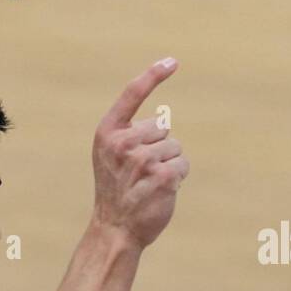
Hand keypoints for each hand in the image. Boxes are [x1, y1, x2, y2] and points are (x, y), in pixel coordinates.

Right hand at [91, 57, 188, 248]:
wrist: (114, 229)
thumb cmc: (116, 191)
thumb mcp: (112, 157)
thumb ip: (131, 134)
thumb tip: (164, 120)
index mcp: (107, 133)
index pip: (131, 95)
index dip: (153, 76)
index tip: (172, 61)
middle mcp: (122, 143)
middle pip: (162, 127)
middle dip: (159, 146)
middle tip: (140, 173)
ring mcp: (141, 159)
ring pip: (175, 147)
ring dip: (169, 165)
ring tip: (148, 184)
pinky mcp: (161, 175)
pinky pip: (183, 164)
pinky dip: (177, 178)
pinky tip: (160, 191)